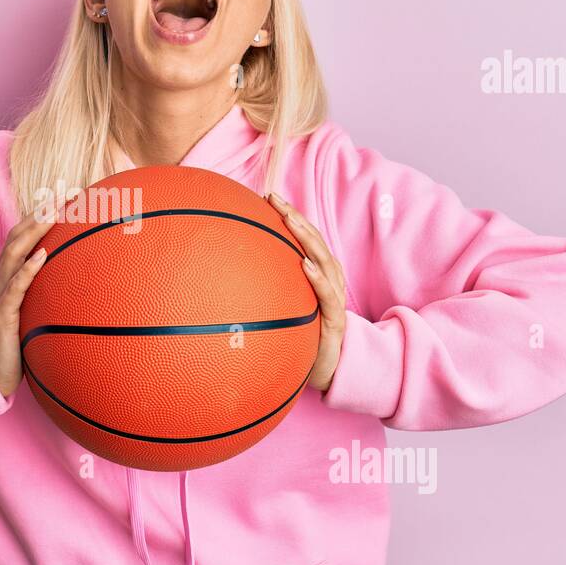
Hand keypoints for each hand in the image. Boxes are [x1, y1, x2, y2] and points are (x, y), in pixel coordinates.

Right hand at [0, 192, 73, 396]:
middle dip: (38, 215)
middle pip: (15, 239)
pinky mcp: (1, 317)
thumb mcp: (30, 314)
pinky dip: (27, 269)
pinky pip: (14, 289)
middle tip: (63, 195)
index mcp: (2, 278)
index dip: (37, 217)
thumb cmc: (14, 346)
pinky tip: (43, 255)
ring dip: (33, 232)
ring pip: (12, 256)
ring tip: (52, 213)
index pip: (19, 239)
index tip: (62, 198)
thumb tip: (73, 280)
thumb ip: (43, 295)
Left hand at [267, 192, 346, 392]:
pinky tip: (304, 264)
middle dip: (294, 217)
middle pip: (314, 241)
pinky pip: (327, 295)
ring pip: (324, 260)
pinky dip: (317, 277)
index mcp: (319, 274)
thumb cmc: (304, 334)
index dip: (289, 216)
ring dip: (306, 238)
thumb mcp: (286, 306)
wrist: (327, 368)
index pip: (305, 238)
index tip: (267, 196)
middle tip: (274, 198)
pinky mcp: (335, 319)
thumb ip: (271, 288)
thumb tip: (230, 273)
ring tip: (290, 219)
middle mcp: (330, 279)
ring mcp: (334, 297)